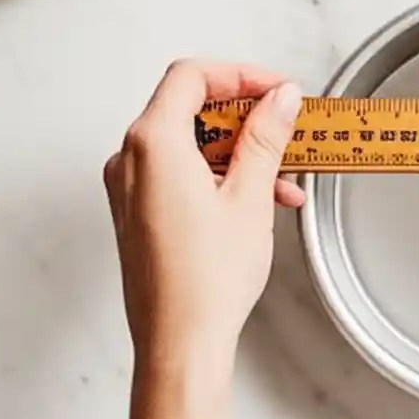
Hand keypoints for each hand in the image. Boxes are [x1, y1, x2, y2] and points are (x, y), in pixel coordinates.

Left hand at [104, 61, 304, 367]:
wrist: (180, 343)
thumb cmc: (206, 281)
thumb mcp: (250, 197)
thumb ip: (265, 137)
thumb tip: (280, 99)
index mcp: (153, 144)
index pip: (191, 77)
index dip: (240, 75)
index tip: (277, 89)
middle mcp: (130, 160)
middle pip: (190, 108)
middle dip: (246, 117)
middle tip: (287, 128)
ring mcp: (130, 188)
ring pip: (190, 145)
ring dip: (240, 152)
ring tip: (285, 178)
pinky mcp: (139, 213)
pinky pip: (181, 174)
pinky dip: (221, 176)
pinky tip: (261, 200)